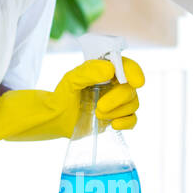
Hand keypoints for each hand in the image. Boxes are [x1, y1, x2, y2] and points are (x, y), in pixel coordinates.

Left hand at [0, 55, 144, 142]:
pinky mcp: (116, 117)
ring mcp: (117, 102)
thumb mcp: (71, 80)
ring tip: (96, 114)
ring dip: (116, 111)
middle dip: (118, 98)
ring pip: (132, 104)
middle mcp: (115, 85)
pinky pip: (132, 120)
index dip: (134, 72)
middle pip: (130, 89)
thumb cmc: (63, 95)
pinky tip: (114, 125)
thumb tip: (110, 69)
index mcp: (106, 71)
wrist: (56, 118)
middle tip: (100, 106)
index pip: (127, 66)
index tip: (136, 81)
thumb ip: (88, 72)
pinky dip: (127, 123)